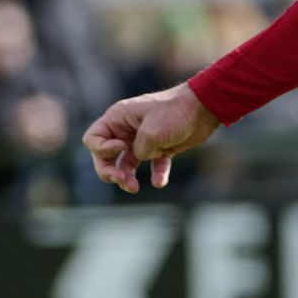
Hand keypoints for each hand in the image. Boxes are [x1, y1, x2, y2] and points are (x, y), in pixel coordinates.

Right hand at [82, 84, 219, 193]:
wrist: (204, 108)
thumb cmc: (175, 113)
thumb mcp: (151, 132)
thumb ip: (138, 150)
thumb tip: (138, 158)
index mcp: (118, 118)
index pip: (93, 138)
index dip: (102, 150)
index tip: (123, 149)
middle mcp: (127, 129)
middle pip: (105, 156)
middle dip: (109, 171)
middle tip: (121, 180)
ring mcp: (143, 139)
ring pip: (127, 164)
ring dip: (127, 178)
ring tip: (134, 188)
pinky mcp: (161, 148)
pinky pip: (153, 165)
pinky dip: (155, 175)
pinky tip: (159, 182)